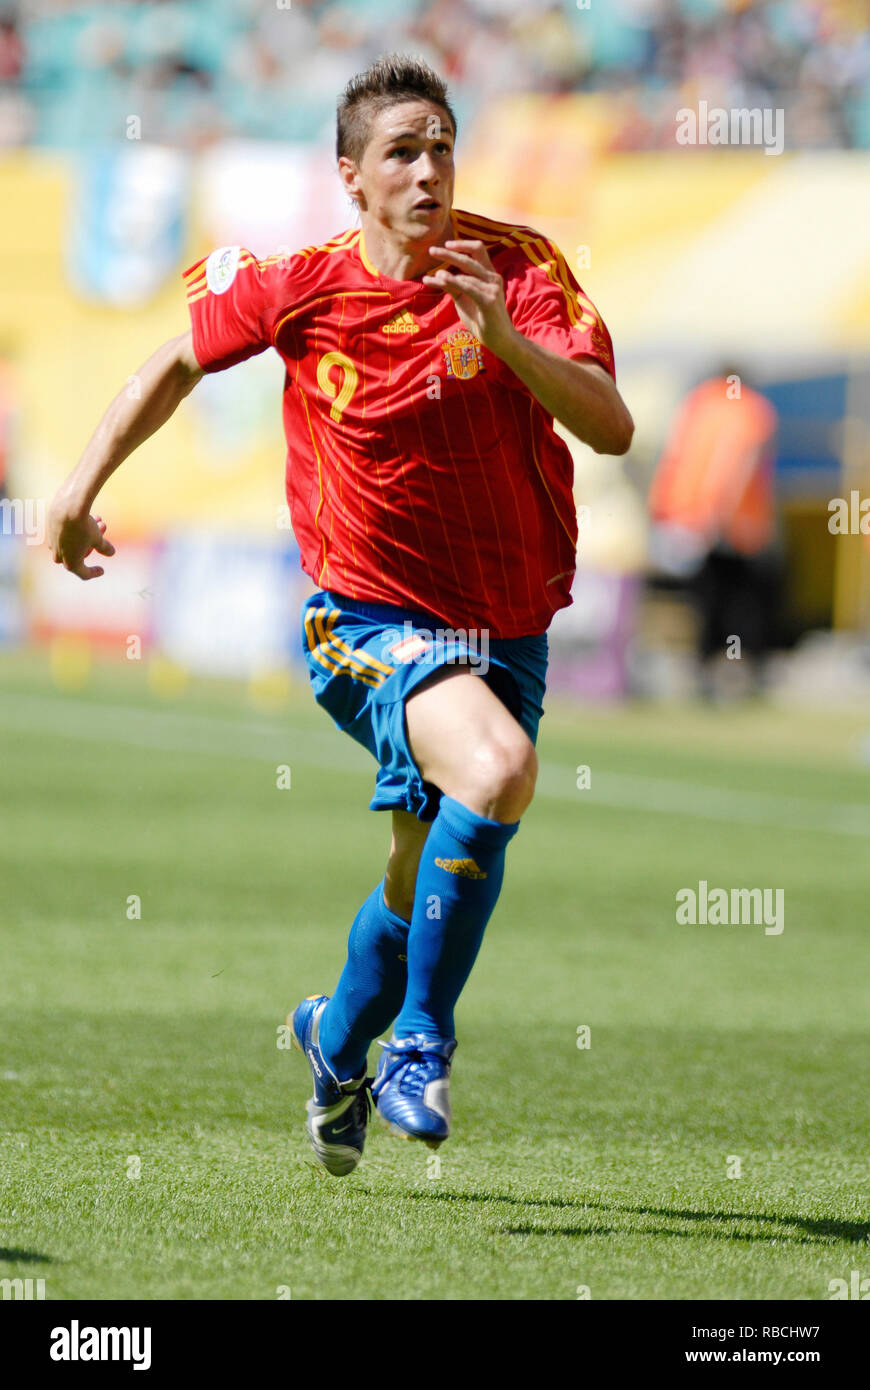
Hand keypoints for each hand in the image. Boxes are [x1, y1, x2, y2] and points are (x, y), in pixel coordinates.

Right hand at [48, 491, 114, 580]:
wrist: (67, 507)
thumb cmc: (83, 526)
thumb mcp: (97, 538)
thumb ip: (103, 547)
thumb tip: (111, 552)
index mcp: (71, 563)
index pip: (84, 573)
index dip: (94, 572)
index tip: (101, 570)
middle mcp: (59, 556)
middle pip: (78, 556)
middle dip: (92, 545)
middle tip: (102, 532)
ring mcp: (53, 543)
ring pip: (73, 542)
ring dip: (87, 534)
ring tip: (100, 521)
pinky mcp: (50, 531)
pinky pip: (66, 533)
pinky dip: (78, 528)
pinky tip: (90, 517)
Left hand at [423, 240, 515, 356]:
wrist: (500, 340)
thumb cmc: (483, 320)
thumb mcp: (464, 300)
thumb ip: (454, 287)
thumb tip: (437, 275)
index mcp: (489, 275)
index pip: (478, 250)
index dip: (462, 245)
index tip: (446, 245)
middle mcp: (492, 278)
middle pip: (470, 257)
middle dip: (449, 253)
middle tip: (432, 251)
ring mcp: (492, 288)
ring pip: (465, 274)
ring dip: (446, 274)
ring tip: (431, 277)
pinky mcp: (488, 300)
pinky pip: (467, 287)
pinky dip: (452, 282)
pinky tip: (440, 280)